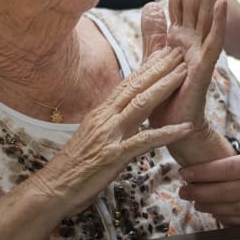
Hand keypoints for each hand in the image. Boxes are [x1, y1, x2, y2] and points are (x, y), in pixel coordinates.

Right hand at [32, 47, 193, 212]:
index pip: (127, 84)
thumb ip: (108, 122)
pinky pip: (146, 141)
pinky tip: (186, 128)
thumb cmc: (73, 166)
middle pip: (136, 87)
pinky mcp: (114, 156)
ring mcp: (110, 135)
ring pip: (141, 105)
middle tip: (180, 52)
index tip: (163, 53)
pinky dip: (167, 133)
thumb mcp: (92, 136)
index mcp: (100, 113)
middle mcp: (105, 118)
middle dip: (159, 68)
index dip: (146, 67)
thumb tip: (122, 111)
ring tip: (185, 74)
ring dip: (165, 88)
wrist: (53, 188)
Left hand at [143, 0, 225, 140]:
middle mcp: (191, 39)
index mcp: (178, 37)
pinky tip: (221, 2)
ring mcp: (200, 51)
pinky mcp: (205, 67)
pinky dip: (218, 21)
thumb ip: (154, 35)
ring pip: (205, 12)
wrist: (177, 130)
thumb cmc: (167, 99)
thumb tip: (151, 7)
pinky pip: (213, 41)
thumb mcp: (154, 61)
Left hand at [178, 135, 239, 225]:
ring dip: (210, 206)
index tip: (185, 172)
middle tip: (182, 189)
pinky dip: (230, 218)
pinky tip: (220, 215)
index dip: (202, 172)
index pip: (226, 169)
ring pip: (233, 209)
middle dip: (199, 192)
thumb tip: (238, 145)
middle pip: (224, 192)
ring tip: (196, 202)